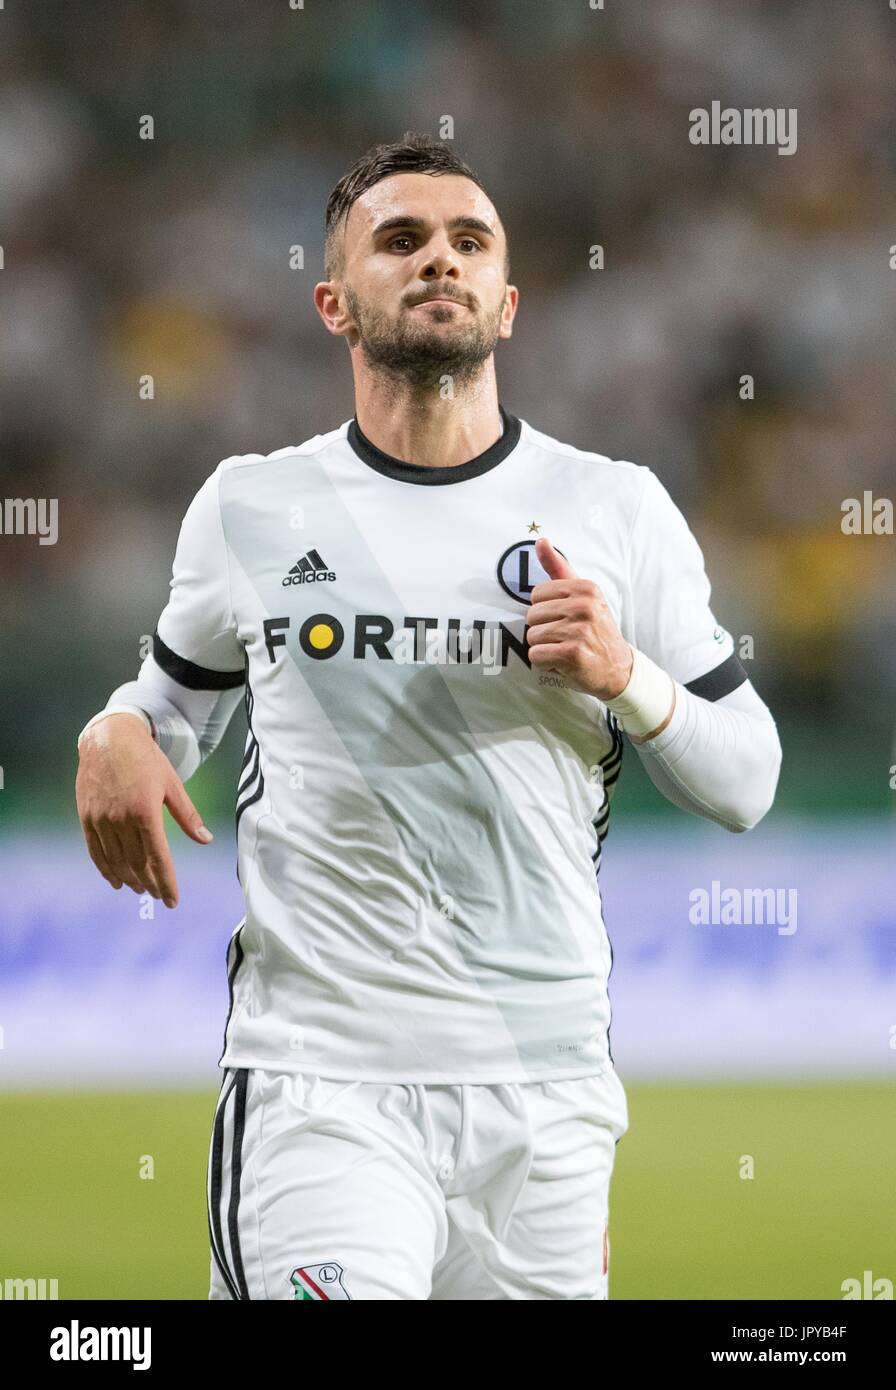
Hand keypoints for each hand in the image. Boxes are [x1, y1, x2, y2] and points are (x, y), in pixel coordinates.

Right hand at [76, 712, 212, 908]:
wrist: (108, 738)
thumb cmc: (145, 759)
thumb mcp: (172, 784)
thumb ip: (188, 815)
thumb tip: (206, 840)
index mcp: (145, 812)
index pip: (158, 857)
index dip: (166, 882)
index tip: (173, 900)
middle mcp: (121, 819)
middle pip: (136, 863)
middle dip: (150, 883)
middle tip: (159, 895)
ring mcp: (101, 819)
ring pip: (116, 861)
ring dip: (129, 879)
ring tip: (141, 889)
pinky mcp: (87, 817)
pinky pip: (96, 851)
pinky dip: (105, 869)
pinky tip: (115, 880)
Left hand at [525, 538, 633, 698]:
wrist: (618, 669)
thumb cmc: (596, 630)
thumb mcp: (583, 596)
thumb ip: (559, 568)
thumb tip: (541, 540)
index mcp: (586, 588)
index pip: (536, 594)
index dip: (545, 611)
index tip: (566, 619)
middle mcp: (584, 606)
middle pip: (531, 616)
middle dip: (543, 631)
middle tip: (566, 638)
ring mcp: (579, 630)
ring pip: (532, 637)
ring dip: (544, 648)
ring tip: (565, 649)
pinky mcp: (572, 654)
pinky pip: (536, 656)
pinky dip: (545, 664)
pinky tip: (564, 663)